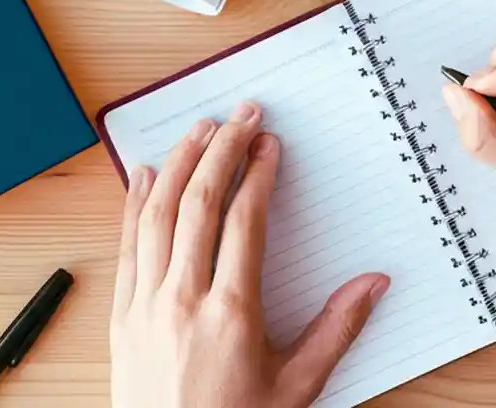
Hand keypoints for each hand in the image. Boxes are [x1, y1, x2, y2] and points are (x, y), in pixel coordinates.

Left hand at [110, 102, 389, 407]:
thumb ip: (336, 330)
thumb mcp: (298, 388)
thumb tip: (374, 283)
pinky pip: (126, 245)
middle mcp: (182, 300)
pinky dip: (132, 204)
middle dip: (221, 150)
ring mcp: (144, 304)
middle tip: (240, 114)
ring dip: (176, 164)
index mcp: (231, 314)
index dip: (257, 174)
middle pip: (198, 203)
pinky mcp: (121, 315)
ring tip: (197, 130)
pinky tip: (141, 175)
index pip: (244, 221)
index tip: (268, 144)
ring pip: (156, 214)